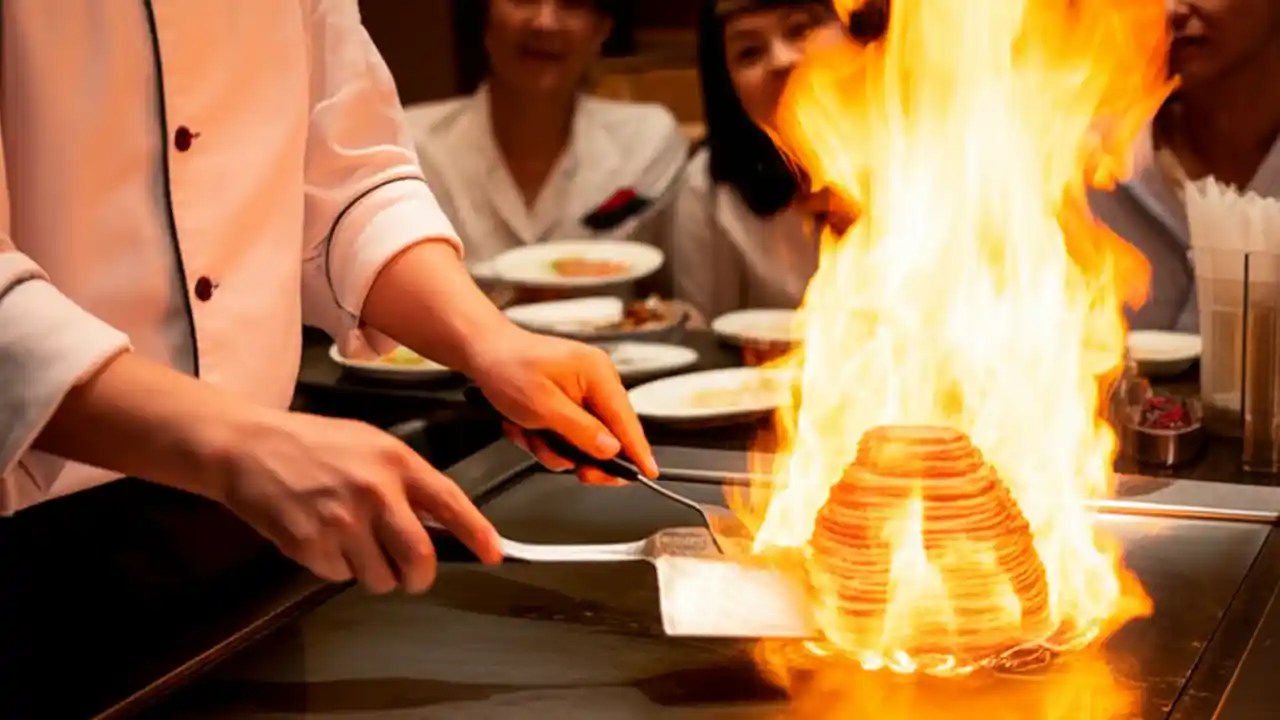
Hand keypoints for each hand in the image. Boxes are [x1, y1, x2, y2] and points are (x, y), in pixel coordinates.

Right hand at [209, 410, 501, 593]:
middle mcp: (375, 492)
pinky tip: (321, 537)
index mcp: (396, 462)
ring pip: (380, 578)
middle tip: (410, 574)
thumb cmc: (312, 444)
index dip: (477, 532)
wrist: (249, 448)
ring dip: (373, 573)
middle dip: (418, 577)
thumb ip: (406, 479)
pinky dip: (336, 567)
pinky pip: (340, 577)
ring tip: (352, 543)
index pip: (449, 503)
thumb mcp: (370, 444)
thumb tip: (438, 519)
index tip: (493, 553)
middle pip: (419, 559)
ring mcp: (343, 522)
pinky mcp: (311, 545)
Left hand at [466, 327, 658, 484]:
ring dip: (551, 446)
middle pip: (606, 435)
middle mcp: (595, 380)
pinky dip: (542, 437)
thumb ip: (581, 431)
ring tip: (527, 433)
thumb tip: (611, 449)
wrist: (481, 351)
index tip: (649, 473)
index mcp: (597, 374)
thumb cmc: (507, 367)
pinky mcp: (565, 400)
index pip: (626, 420)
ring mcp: (580, 391)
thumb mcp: (543, 406)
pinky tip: (522, 426)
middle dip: (579, 453)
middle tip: (573, 470)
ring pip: (580, 439)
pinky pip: (564, 432)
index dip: (638, 450)